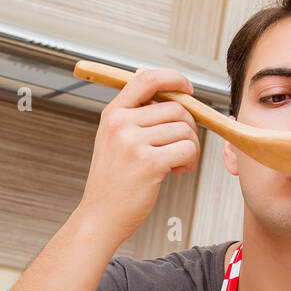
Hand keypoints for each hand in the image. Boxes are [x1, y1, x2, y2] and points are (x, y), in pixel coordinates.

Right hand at [74, 67, 200, 244]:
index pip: (147, 79)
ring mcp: (134, 143)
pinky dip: (190, 160)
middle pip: (175, 108)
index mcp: (113, 114)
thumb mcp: (112, 138)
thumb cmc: (111, 182)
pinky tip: (177, 170)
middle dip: (188, 126)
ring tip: (177, 162)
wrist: (100, 218)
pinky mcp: (149, 163)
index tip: (187, 88)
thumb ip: (131, 109)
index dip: (174, 79)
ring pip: (184, 129)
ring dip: (191, 147)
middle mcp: (121, 124)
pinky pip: (187, 148)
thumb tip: (145, 73)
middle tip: (182, 145)